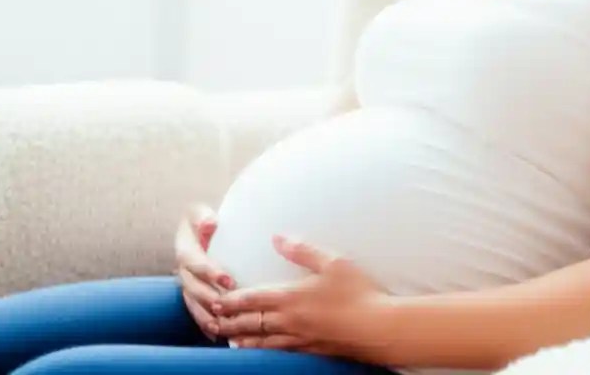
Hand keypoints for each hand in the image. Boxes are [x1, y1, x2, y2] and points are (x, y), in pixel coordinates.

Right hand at [173, 202, 235, 340]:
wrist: (197, 229)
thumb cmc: (203, 220)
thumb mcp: (200, 212)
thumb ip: (203, 216)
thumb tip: (210, 223)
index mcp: (185, 249)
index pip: (195, 262)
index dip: (210, 272)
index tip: (228, 280)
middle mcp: (183, 270)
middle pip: (192, 287)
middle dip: (209, 297)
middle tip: (226, 305)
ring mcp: (186, 285)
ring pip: (192, 304)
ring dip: (205, 316)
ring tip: (220, 327)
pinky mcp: (192, 295)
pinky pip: (195, 312)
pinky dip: (204, 325)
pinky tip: (216, 337)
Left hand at [214, 234, 394, 362]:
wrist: (378, 328)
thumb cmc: (358, 293)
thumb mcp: (333, 262)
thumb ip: (302, 250)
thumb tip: (277, 237)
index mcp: (290, 298)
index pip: (251, 300)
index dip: (230, 301)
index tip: (213, 300)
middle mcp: (289, 321)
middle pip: (250, 323)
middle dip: (228, 322)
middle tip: (211, 321)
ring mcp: (299, 338)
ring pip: (262, 342)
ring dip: (242, 339)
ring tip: (228, 339)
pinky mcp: (311, 350)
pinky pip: (280, 351)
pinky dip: (264, 350)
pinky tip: (262, 350)